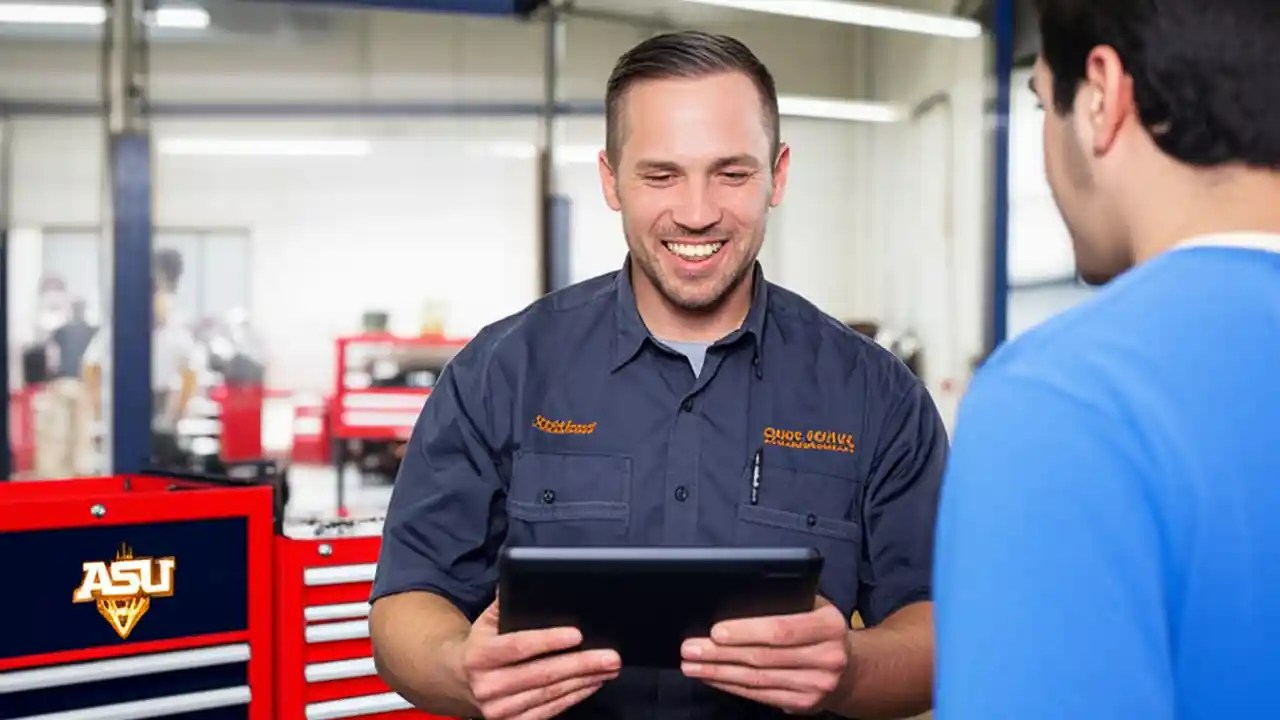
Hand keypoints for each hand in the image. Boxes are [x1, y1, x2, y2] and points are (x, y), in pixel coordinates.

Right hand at [456, 599, 620, 719]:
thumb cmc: (479, 646)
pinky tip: (592, 684)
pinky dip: (574, 696)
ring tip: (608, 668)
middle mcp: (487, 686)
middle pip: (542, 675)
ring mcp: (499, 710)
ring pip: (550, 694)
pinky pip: (550, 710)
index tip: (577, 635)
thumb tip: (523, 581)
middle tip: (610, 657)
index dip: (549, 641)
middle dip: (581, 665)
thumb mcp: (485, 621)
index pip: (518, 647)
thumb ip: (505, 602)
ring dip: (584, 681)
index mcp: (479, 656)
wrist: (456, 682)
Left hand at [681, 596, 849, 713]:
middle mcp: (828, 658)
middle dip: (721, 653)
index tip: (715, 631)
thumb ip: (787, 602)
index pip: (781, 630)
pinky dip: (731, 686)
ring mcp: (817, 685)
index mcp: (830, 626)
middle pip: (763, 657)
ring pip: (757, 680)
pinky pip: (760, 695)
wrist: (851, 668)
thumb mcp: (815, 606)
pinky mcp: (805, 704)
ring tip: (693, 664)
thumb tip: (736, 602)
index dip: (745, 631)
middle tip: (690, 648)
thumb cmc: (821, 629)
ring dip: (719, 672)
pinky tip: (712, 677)